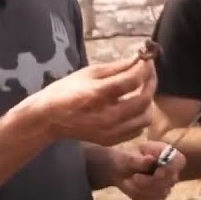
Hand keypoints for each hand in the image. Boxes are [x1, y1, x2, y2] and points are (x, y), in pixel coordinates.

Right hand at [26, 56, 156, 146]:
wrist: (49, 118)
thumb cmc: (67, 90)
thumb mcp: (89, 72)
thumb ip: (117, 67)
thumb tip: (139, 59)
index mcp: (98, 94)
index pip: (133, 80)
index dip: (145, 68)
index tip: (147, 59)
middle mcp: (107, 116)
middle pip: (143, 99)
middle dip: (151, 82)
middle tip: (149, 72)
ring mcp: (110, 131)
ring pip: (145, 117)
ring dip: (148, 101)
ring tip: (142, 90)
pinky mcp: (111, 140)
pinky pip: (137, 130)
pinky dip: (140, 116)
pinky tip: (134, 107)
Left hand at [113, 141, 184, 199]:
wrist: (121, 169)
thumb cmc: (127, 158)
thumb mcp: (129, 155)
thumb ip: (139, 159)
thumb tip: (150, 160)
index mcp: (169, 155)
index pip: (179, 161)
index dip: (169, 168)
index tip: (155, 171)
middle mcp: (172, 172)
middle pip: (168, 181)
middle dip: (148, 181)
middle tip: (134, 177)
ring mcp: (166, 187)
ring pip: (158, 193)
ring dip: (140, 188)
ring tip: (130, 180)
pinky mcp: (157, 199)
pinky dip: (138, 195)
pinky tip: (132, 187)